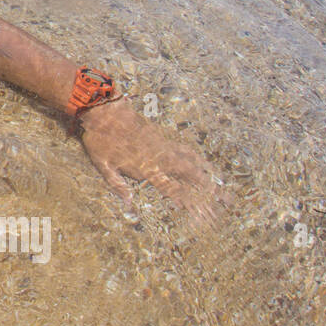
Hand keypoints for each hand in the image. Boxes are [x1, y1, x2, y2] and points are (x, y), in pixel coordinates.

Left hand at [78, 99, 228, 226]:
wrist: (105, 111)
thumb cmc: (100, 140)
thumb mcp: (102, 165)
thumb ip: (117, 184)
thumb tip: (129, 202)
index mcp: (147, 169)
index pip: (173, 190)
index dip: (189, 203)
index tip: (202, 214)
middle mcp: (161, 158)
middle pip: (191, 176)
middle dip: (209, 190)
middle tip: (226, 201)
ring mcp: (164, 147)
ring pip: (192, 162)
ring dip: (208, 175)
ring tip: (222, 186)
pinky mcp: (163, 137)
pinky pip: (185, 150)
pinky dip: (198, 159)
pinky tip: (204, 164)